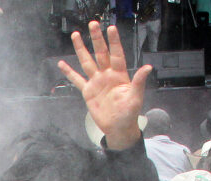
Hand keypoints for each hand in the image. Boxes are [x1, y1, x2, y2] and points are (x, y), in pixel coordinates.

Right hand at [60, 21, 151, 150]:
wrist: (118, 127)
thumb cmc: (129, 113)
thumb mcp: (136, 98)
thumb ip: (139, 82)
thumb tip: (148, 67)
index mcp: (119, 75)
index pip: (116, 54)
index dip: (114, 42)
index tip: (111, 28)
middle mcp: (107, 75)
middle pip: (100, 53)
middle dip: (97, 39)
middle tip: (93, 23)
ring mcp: (96, 82)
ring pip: (87, 62)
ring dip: (81, 49)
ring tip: (76, 35)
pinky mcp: (88, 92)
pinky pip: (77, 79)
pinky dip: (69, 72)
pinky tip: (62, 64)